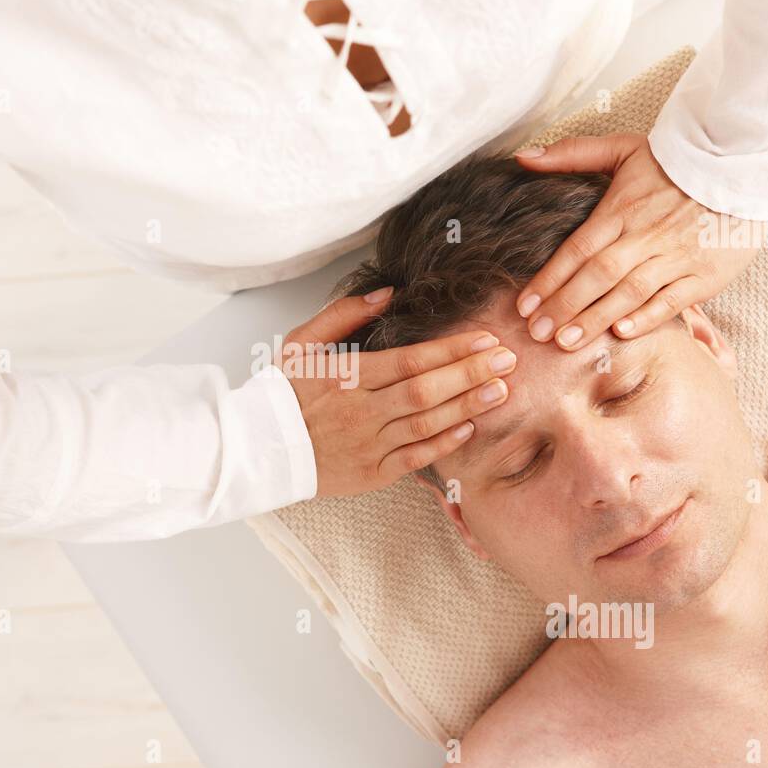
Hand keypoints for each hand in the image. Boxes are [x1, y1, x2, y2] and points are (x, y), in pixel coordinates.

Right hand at [280, 288, 516, 497]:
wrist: (258, 449)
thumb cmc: (283, 394)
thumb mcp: (301, 343)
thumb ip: (343, 314)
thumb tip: (387, 294)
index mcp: (347, 376)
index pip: (410, 360)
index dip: (452, 350)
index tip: (485, 340)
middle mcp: (361, 410)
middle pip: (426, 390)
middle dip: (471, 374)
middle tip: (508, 361)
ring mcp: (367, 444)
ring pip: (426, 423)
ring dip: (467, 407)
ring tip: (501, 391)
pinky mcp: (370, 473)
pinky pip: (414, 458)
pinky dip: (443, 443)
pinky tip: (469, 427)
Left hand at [513, 133, 760, 349]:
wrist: (742, 164)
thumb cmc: (677, 162)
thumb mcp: (624, 148)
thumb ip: (572, 154)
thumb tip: (522, 157)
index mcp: (622, 209)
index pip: (577, 248)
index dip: (549, 278)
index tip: (524, 305)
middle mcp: (646, 235)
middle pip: (597, 274)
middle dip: (564, 306)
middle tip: (536, 333)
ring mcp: (677, 256)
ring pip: (630, 291)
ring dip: (596, 318)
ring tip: (565, 342)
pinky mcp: (705, 274)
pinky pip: (673, 300)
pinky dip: (648, 317)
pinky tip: (621, 333)